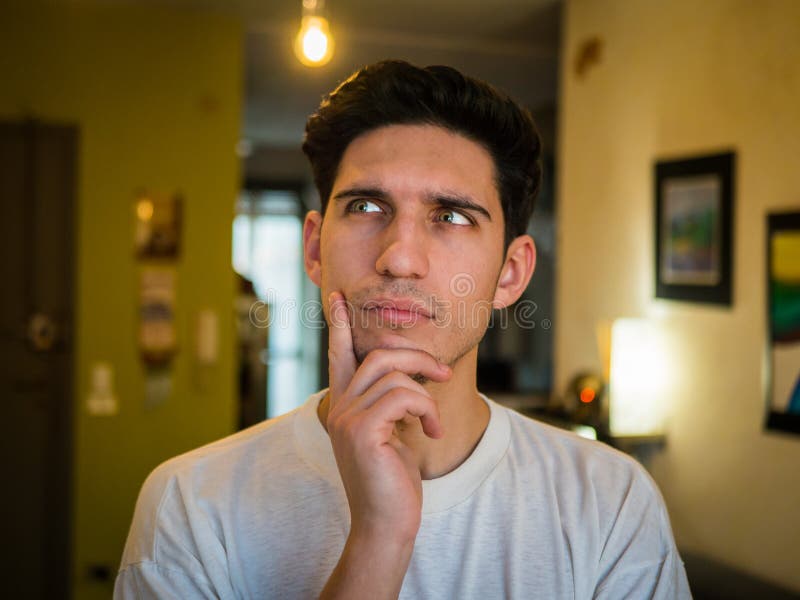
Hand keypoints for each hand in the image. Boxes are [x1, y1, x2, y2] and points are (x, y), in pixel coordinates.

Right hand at [325, 291, 451, 542]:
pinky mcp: (361, 430)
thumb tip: (409, 372)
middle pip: (379, 354)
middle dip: (417, 356)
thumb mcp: (391, 432)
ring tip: (433, 420)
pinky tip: (431, 431)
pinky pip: (403, 395)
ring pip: (394, 373)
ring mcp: (346, 417)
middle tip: (442, 373)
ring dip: (426, 392)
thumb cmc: (392, 479)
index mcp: (343, 404)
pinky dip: (426, 409)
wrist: (387, 523)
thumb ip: (389, 401)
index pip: (338, 355)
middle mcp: (338, 406)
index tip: (337, 296)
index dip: (339, 324)